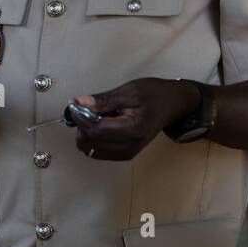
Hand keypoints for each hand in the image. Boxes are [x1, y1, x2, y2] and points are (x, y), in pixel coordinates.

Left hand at [70, 78, 199, 161]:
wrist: (172, 105)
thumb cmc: (154, 94)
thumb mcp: (129, 91)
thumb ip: (104, 100)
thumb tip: (79, 103)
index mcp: (132, 130)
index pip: (94, 130)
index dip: (79, 117)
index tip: (75, 103)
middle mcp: (129, 147)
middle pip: (89, 142)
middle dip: (82, 125)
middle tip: (88, 108)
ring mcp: (127, 153)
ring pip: (90, 149)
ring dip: (87, 132)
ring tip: (99, 116)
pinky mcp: (125, 155)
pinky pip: (97, 151)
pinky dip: (94, 138)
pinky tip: (103, 125)